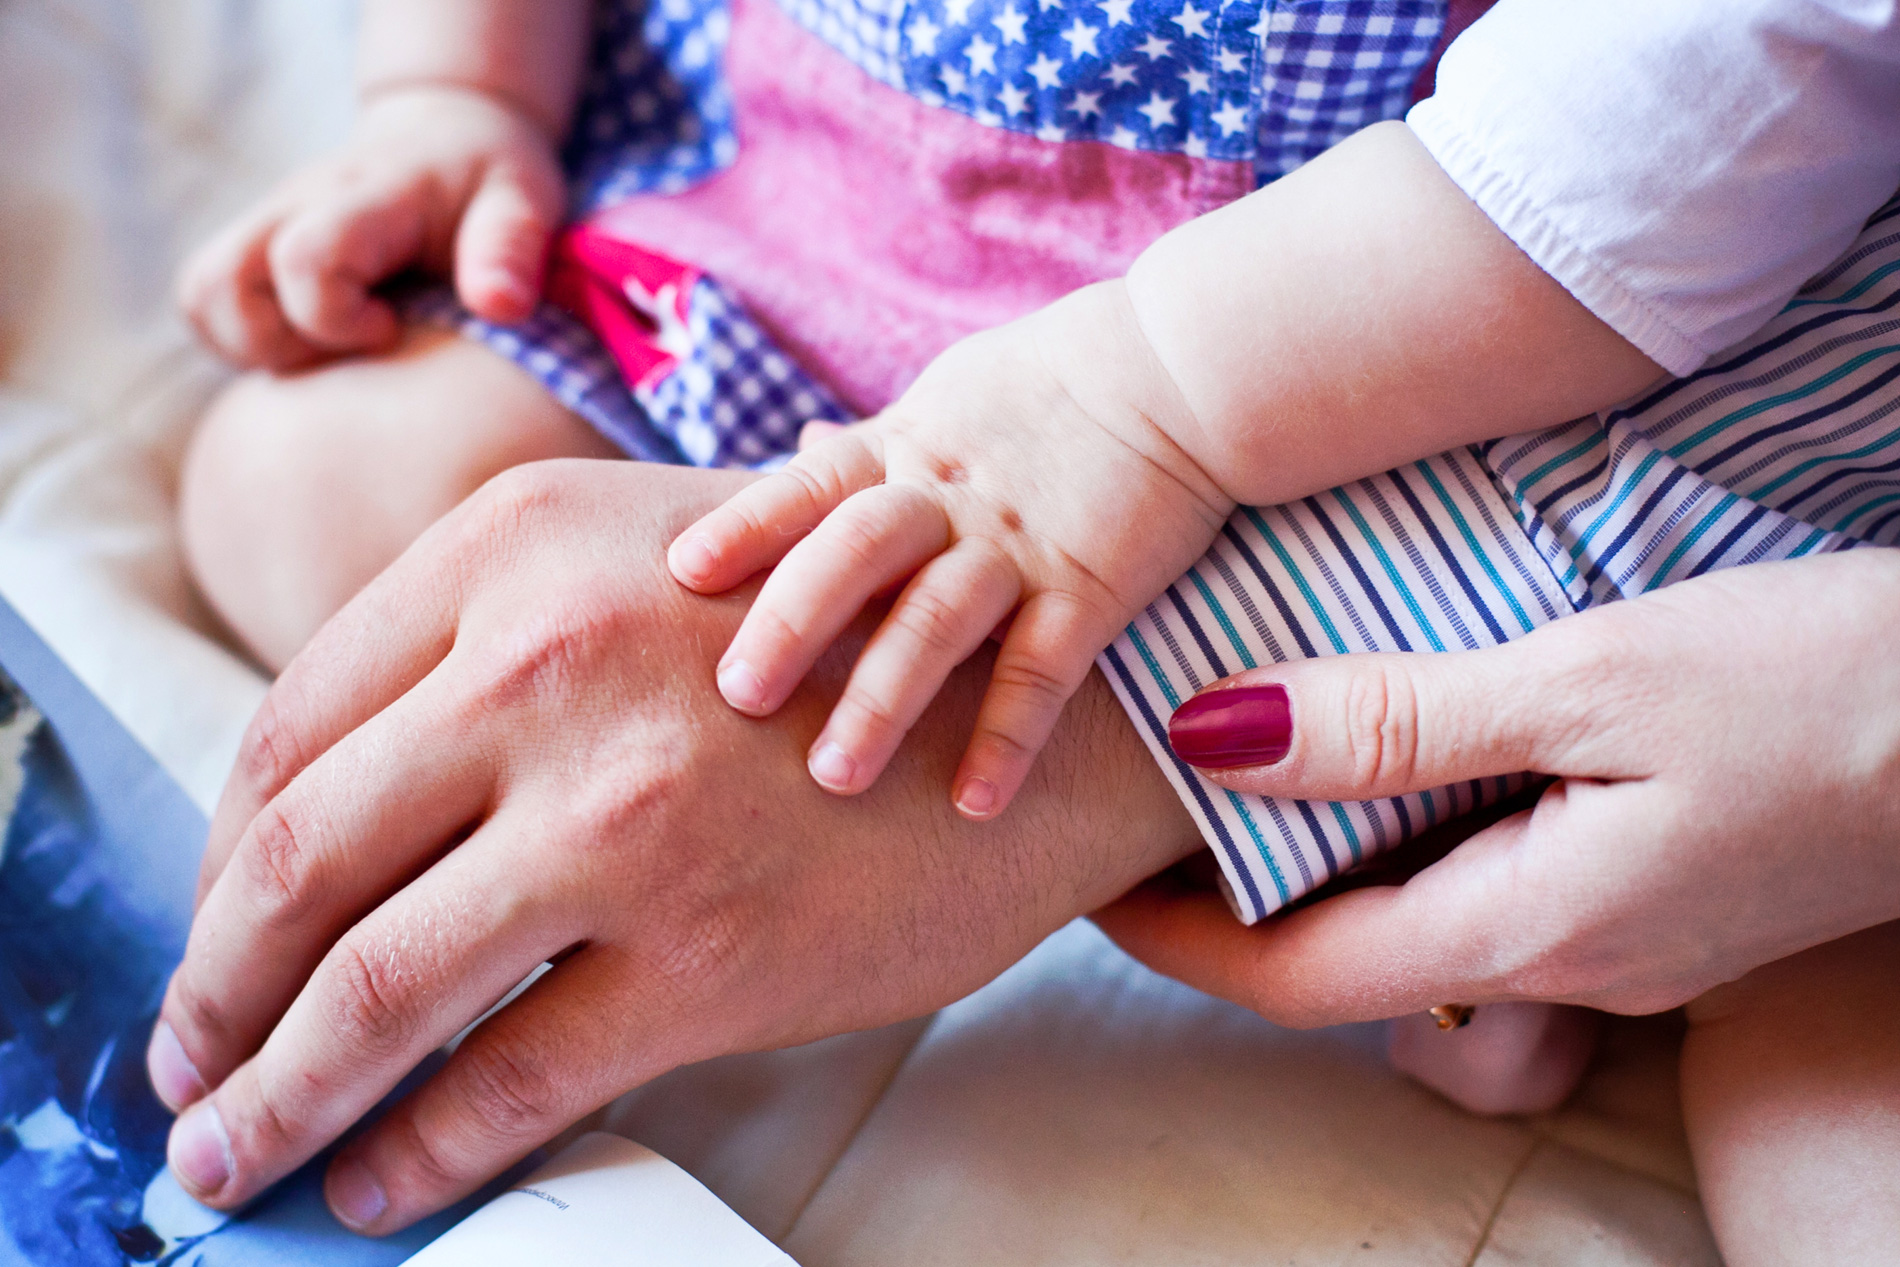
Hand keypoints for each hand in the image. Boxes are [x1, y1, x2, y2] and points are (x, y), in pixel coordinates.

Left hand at [145, 460, 1197, 1232]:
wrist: (1056, 718)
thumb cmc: (847, 649)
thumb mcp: (652, 572)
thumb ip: (490, 646)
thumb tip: (321, 813)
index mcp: (520, 551)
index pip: (290, 729)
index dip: (221, 856)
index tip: (213, 932)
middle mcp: (551, 664)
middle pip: (291, 862)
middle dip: (210, 994)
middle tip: (184, 1063)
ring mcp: (625, 815)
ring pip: (369, 989)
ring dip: (272, 1096)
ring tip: (234, 1150)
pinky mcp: (703, 956)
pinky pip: (500, 1084)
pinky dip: (410, 1151)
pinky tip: (371, 1181)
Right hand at [177, 85, 563, 369]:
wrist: (448, 133)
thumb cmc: (487, 178)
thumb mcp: (522, 198)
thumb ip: (511, 246)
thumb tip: (501, 306)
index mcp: (363, 199)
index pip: (304, 260)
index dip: (335, 316)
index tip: (391, 328)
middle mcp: (294, 206)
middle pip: (220, 282)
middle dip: (275, 342)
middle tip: (350, 347)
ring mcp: (266, 225)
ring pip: (201, 294)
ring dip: (250, 344)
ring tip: (326, 350)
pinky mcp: (256, 248)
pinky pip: (208, 302)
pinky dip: (245, 339)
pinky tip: (312, 344)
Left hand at [667, 280, 1231, 818]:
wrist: (1182, 367)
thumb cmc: (1051, 387)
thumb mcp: (946, 398)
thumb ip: (876, 443)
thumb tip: (801, 448)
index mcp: (904, 447)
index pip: (807, 486)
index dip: (744, 527)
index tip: (682, 575)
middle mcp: (949, 494)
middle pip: (855, 554)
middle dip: (791, 623)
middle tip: (737, 697)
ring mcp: (1021, 542)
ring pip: (938, 618)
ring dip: (884, 696)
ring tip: (834, 774)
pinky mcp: (1095, 584)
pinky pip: (1045, 668)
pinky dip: (1010, 735)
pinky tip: (974, 803)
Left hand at [1096, 553, 1899, 1022]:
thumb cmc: (1818, 686)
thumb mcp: (1588, 681)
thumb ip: (1396, 718)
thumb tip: (1215, 734)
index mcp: (1529, 927)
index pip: (1295, 974)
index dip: (1173, 941)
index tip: (1088, 889)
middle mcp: (1563, 961)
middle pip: (1344, 963)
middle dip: (1227, 912)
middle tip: (1140, 822)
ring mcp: (1615, 939)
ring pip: (1414, 926)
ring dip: (1313, 871)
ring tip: (1234, 778)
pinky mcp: (1651, 895)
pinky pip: (1485, 890)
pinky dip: (1402, 840)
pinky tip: (1385, 762)